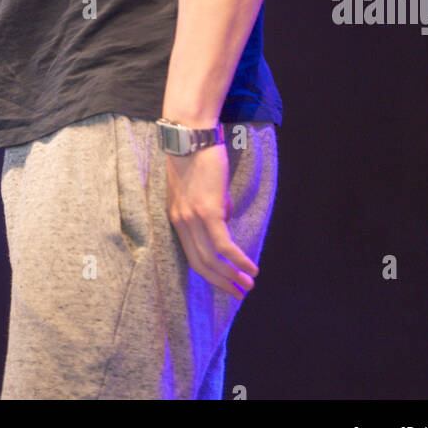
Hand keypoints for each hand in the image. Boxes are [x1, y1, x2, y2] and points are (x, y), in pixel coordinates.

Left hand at [165, 144, 258, 298]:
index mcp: (176, 218)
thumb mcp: (202, 187)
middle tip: (239, 293)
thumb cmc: (198, 155)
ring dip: (232, 276)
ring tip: (248, 285)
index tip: (225, 283)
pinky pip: (224, 245)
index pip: (191, 255)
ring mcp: (193, 218)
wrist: (191, 134)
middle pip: (200, 264)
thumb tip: (226, 219)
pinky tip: (250, 267)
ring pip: (212, 259)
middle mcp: (181, 222)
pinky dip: (238, 260)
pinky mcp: (208, 211)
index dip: (209, 273)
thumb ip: (214, 206)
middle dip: (221, 282)